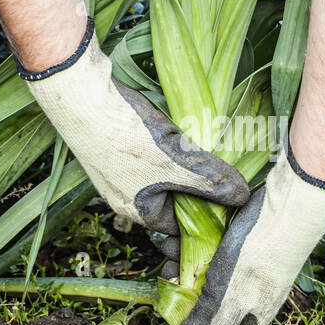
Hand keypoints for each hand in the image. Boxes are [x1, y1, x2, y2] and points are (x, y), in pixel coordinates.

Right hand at [23, 21, 248, 233]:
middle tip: (220, 168)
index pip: (183, 225)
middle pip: (173, 199)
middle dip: (196, 186)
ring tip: (200, 147)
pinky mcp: (114, 148)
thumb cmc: (126, 136)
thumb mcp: (177, 162)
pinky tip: (175, 131)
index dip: (209, 213)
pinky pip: (148, 157)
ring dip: (182, 164)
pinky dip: (165, 148)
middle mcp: (127, 197)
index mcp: (140, 212)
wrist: (82, 99)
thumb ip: (210, 182)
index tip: (231, 196)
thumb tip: (243, 196)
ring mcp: (117, 173)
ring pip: (162, 176)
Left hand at [173, 148, 324, 324]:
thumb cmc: (255, 262)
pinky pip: (218, 251)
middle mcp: (253, 298)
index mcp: (251, 320)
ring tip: (170, 246)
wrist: (283, 213)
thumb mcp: (223, 303)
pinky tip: (186, 232)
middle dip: (185, 292)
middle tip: (169, 273)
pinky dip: (199, 244)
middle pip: (212, 306)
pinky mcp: (248, 245)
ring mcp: (252, 271)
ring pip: (211, 275)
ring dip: (185, 263)